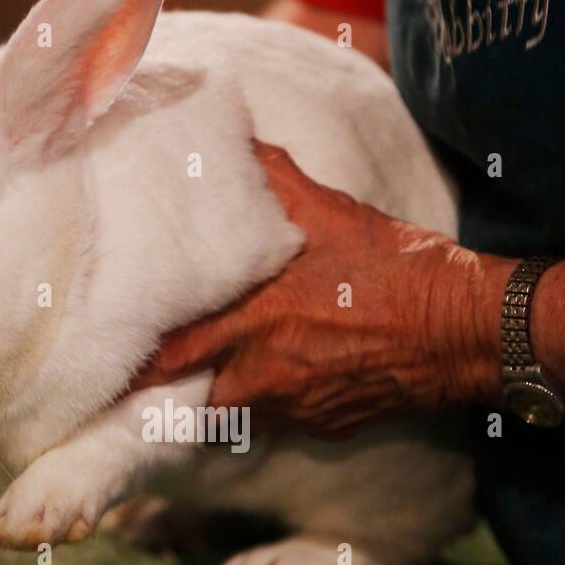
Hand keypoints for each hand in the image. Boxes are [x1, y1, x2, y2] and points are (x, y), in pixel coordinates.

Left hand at [133, 141, 511, 438]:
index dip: (133, 359)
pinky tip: (275, 383)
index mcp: (256, 317)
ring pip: (232, 412)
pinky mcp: (323, 427)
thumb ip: (275, 180)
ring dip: (216, 396)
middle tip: (124, 389)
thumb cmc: (396, 266)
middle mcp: (264, 371)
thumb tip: (236, 137)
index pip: (171, 350)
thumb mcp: (332, 212)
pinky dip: (268, 407)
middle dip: (158, 390)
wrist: (462, 329)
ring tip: (204, 378)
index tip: (102, 355)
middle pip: (188, 394)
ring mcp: (294, 406)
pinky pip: (278, 423)